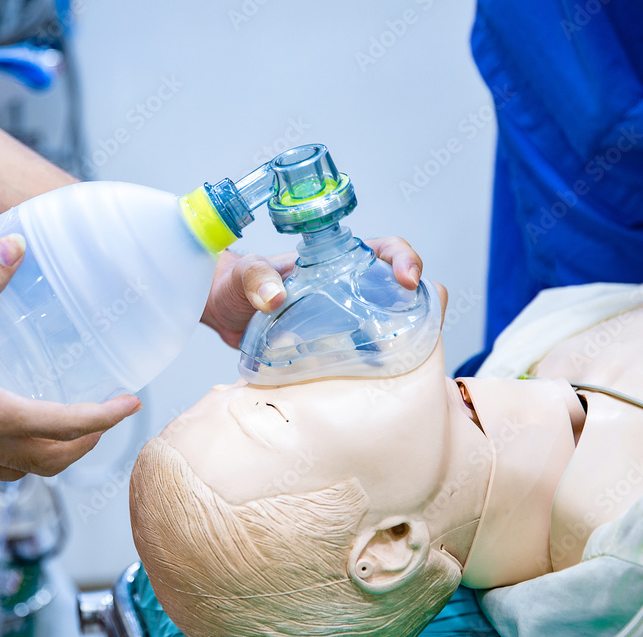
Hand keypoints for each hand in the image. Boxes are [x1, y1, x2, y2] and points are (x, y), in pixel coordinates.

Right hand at [0, 234, 140, 480]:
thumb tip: (17, 246)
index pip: (67, 425)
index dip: (106, 417)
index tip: (133, 403)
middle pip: (53, 462)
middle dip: (86, 443)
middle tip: (103, 418)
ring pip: (21, 472)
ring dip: (50, 453)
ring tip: (62, 427)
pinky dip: (11, 457)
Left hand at [200, 237, 423, 347]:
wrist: (219, 311)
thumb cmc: (233, 282)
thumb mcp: (244, 273)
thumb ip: (256, 277)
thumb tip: (275, 296)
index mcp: (335, 261)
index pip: (384, 250)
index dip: (405, 259)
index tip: (407, 278)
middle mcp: (346, 289)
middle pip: (398, 291)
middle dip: (421, 304)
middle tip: (423, 323)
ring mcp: (341, 320)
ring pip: (387, 325)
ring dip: (402, 338)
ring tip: (406, 356)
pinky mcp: (330, 347)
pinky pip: (361, 354)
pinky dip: (372, 366)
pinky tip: (372, 379)